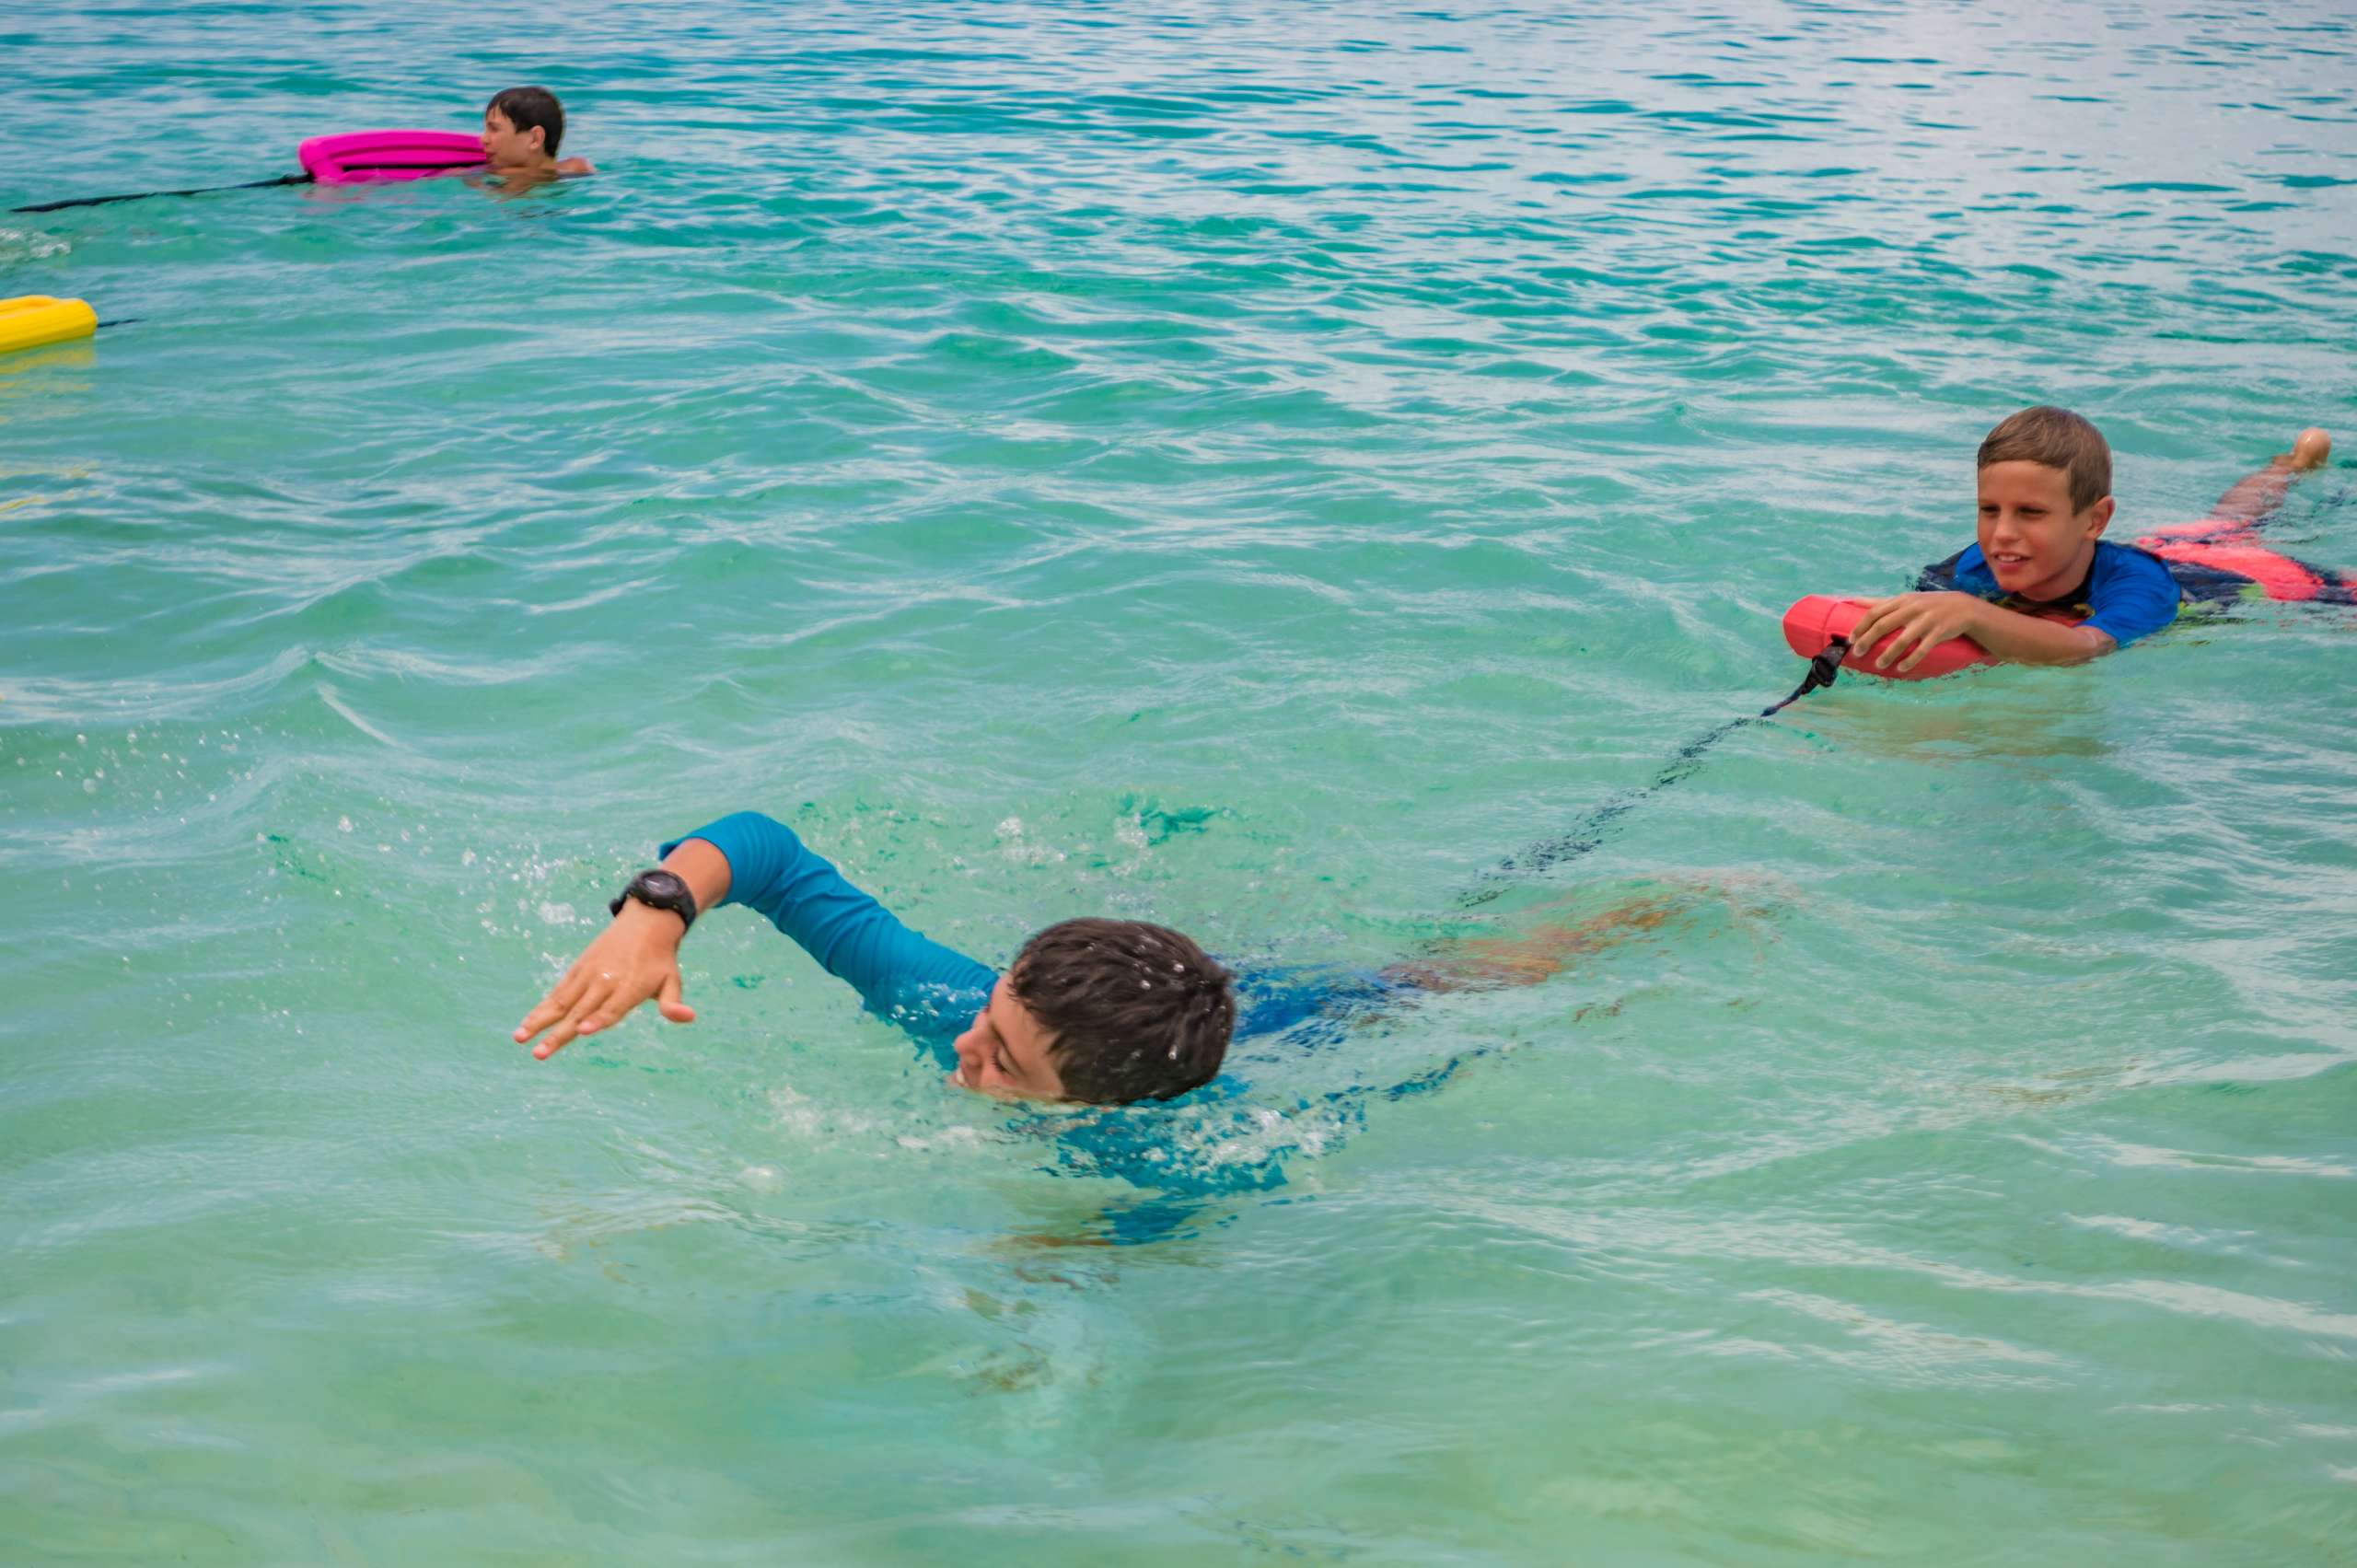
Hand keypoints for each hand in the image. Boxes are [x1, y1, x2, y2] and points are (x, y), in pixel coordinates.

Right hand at [513, 901, 695, 1058]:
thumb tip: (688, 1017)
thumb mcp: (672, 980)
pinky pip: (557, 992)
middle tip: (539, 1053)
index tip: (582, 1031)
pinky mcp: (577, 970)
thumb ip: (673, 1002)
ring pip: (561, 1001)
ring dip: (539, 1021)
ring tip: (520, 1039)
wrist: (645, 922)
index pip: (613, 1007)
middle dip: (559, 1033)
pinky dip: (540, 1008)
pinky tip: (525, 1026)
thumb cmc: (660, 960)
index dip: (598, 1019)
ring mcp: (588, 974)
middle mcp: (605, 980)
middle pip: (580, 1010)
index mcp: (630, 986)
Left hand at [1845, 592, 1986, 674]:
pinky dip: (1911, 659)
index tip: (1850, 639)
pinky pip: (1922, 649)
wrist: (1963, 607)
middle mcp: (1912, 609)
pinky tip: (1901, 668)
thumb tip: (1854, 600)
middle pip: (1884, 625)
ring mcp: (1926, 620)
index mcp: (1901, 600)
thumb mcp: (1905, 600)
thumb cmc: (1927, 605)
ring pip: (1902, 639)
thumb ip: (1880, 602)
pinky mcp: (1939, 632)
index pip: (1875, 612)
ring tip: (1878, 665)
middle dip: (1868, 640)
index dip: (1861, 626)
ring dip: (1888, 654)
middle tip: (1857, 653)